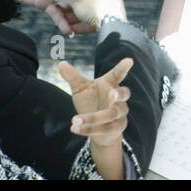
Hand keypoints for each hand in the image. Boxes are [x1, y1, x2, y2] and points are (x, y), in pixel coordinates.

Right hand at [56, 0, 127, 29]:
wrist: (111, 25)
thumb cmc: (93, 8)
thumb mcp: (76, 1)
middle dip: (73, 7)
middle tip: (62, 13)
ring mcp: (114, 2)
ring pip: (91, 9)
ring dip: (78, 16)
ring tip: (67, 24)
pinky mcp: (115, 16)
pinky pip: (97, 17)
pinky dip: (86, 22)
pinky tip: (74, 30)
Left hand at [59, 56, 131, 181]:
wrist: (96, 129)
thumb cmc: (90, 102)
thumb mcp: (80, 89)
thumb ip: (73, 77)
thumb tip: (61, 64)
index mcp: (110, 83)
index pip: (118, 74)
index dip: (123, 67)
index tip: (129, 61)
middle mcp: (118, 98)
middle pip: (124, 94)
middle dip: (119, 94)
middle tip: (112, 94)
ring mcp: (120, 113)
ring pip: (112, 114)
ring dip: (93, 118)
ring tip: (75, 120)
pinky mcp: (118, 128)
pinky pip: (105, 129)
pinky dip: (89, 129)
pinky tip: (75, 128)